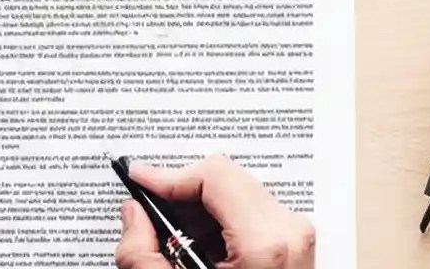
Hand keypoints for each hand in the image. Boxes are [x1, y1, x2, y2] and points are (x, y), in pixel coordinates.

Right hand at [115, 154, 315, 268]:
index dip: (169, 175)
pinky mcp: (294, 243)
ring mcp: (295, 236)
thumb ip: (142, 254)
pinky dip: (220, 221)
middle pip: (225, 178)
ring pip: (237, 190)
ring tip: (178, 242)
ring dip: (201, 209)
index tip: (140, 179)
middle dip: (183, 193)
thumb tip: (133, 217)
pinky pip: (251, 210)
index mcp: (264, 242)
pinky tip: (202, 249)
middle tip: (152, 213)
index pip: (213, 176)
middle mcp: (288, 232)